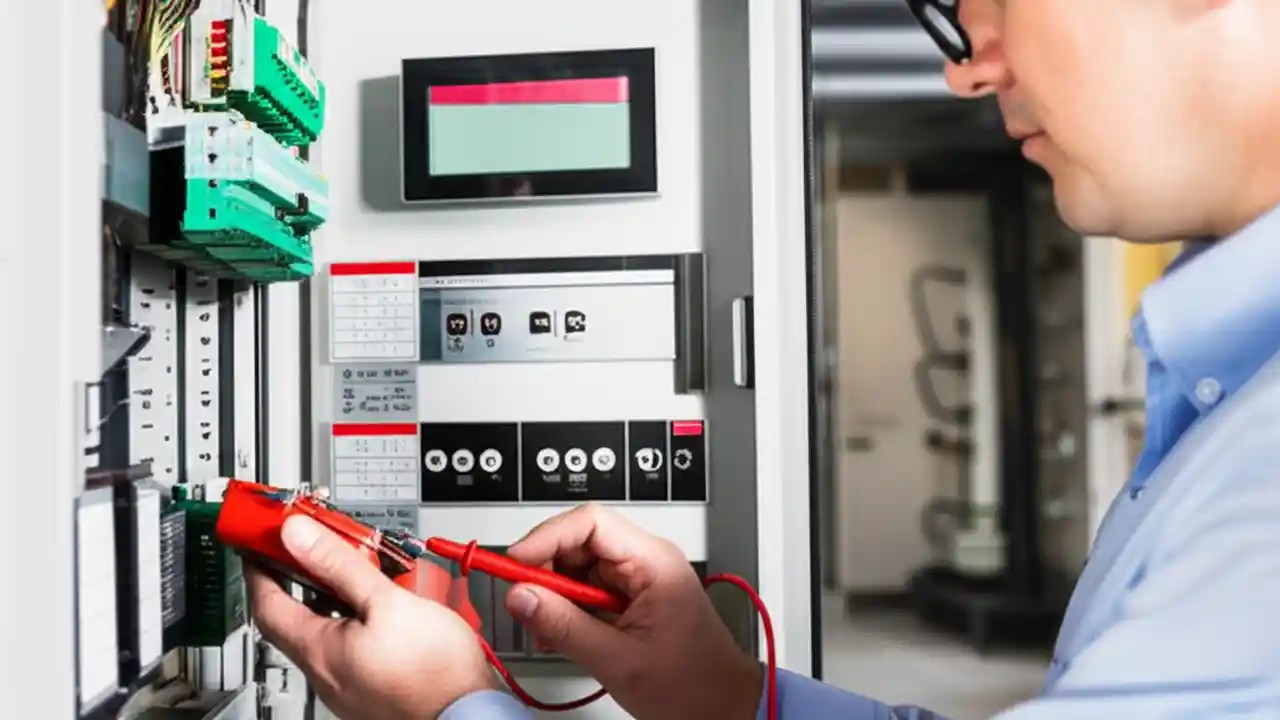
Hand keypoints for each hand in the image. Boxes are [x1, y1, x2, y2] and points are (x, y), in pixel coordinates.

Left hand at [246, 515, 495, 719]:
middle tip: (307, 547)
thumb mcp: (387, 602)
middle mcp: (326, 674)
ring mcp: (348, 686)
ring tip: (352, 570)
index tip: (260, 542)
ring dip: (330, 599)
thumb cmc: (435, 671)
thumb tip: (298, 535)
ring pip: (325, 634)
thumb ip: (340, 565)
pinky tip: (379, 608)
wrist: (470, 715)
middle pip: (294, 620)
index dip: (259, 568)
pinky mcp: (371, 691)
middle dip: (297, 579)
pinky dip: (352, 620)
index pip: (267, 604)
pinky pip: (348, 649)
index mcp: (319, 651)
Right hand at [504, 505, 761, 719]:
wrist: (722, 708)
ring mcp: (638, 577)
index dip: (546, 537)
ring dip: (553, 593)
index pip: (591, 522)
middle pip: (579, 539)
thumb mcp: (619, 660)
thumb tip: (520, 597)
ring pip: (578, 565)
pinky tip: (561, 633)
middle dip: (545, 569)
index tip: (515, 563)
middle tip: (523, 602)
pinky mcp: (630, 596)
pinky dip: (566, 608)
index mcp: (653, 562)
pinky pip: (586, 587)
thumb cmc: (691, 686)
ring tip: (546, 629)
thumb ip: (565, 627)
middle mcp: (646, 560)